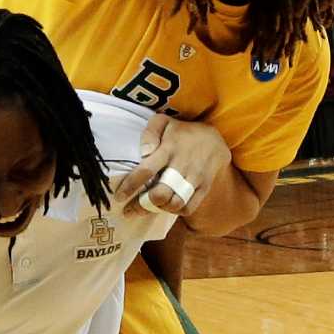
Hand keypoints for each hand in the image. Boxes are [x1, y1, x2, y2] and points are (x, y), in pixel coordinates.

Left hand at [115, 116, 230, 219]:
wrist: (215, 140)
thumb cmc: (181, 132)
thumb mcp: (163, 122)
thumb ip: (149, 133)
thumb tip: (144, 152)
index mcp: (169, 149)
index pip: (147, 170)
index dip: (131, 186)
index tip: (119, 197)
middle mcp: (183, 165)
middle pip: (161, 194)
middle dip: (142, 205)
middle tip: (129, 209)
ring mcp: (195, 178)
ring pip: (175, 204)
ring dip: (158, 209)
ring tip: (147, 207)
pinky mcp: (204, 188)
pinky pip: (188, 208)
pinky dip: (174, 211)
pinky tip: (165, 206)